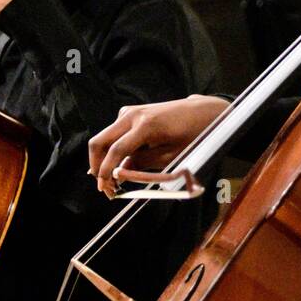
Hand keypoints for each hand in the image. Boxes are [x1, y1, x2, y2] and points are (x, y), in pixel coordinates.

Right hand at [88, 95, 229, 197]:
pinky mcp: (131, 112)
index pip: (115, 150)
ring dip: (104, 158)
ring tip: (115, 179)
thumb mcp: (171, 156)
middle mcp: (133, 115)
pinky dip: (113, 149)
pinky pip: (114, 133)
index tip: (103, 188)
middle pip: (100, 140)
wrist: (203, 112)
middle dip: (97, 165)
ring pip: (105, 138)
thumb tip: (120, 174)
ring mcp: (130, 112)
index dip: (105, 171)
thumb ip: (143, 164)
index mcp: (145, 125)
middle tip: (104, 186)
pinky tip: (123, 164)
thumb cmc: (193, 135)